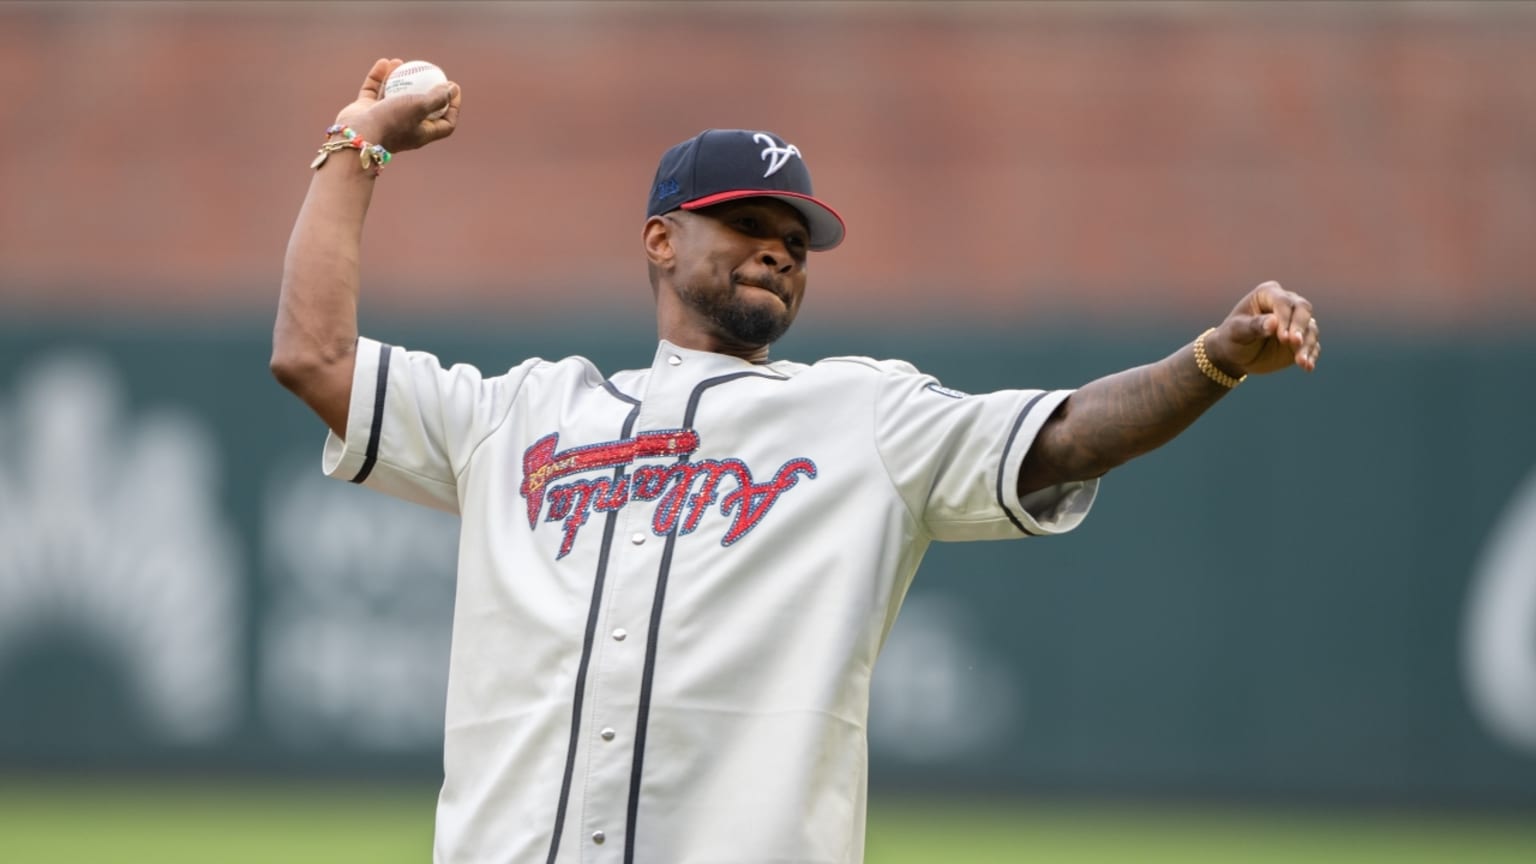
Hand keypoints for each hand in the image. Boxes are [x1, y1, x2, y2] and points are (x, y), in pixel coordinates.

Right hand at [331, 58, 460, 153]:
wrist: (357, 134)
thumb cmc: (392, 122)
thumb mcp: (420, 107)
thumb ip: (437, 98)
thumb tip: (453, 88)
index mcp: (422, 132)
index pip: (445, 123)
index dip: (453, 107)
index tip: (453, 88)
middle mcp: (405, 127)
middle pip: (420, 107)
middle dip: (424, 88)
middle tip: (426, 70)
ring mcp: (385, 119)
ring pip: (394, 95)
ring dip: (399, 78)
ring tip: (400, 62)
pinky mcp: (367, 110)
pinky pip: (375, 91)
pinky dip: (379, 77)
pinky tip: (384, 62)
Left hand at [1207, 281, 1320, 375]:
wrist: (1235, 355)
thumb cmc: (1232, 337)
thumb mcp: (1237, 331)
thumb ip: (1254, 326)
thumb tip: (1274, 322)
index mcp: (1267, 294)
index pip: (1283, 302)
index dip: (1285, 318)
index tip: (1283, 337)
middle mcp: (1286, 303)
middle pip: (1303, 310)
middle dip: (1300, 327)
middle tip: (1295, 343)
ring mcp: (1296, 321)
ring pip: (1310, 329)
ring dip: (1307, 345)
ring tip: (1302, 362)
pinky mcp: (1302, 339)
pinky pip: (1312, 345)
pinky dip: (1311, 355)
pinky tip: (1307, 366)